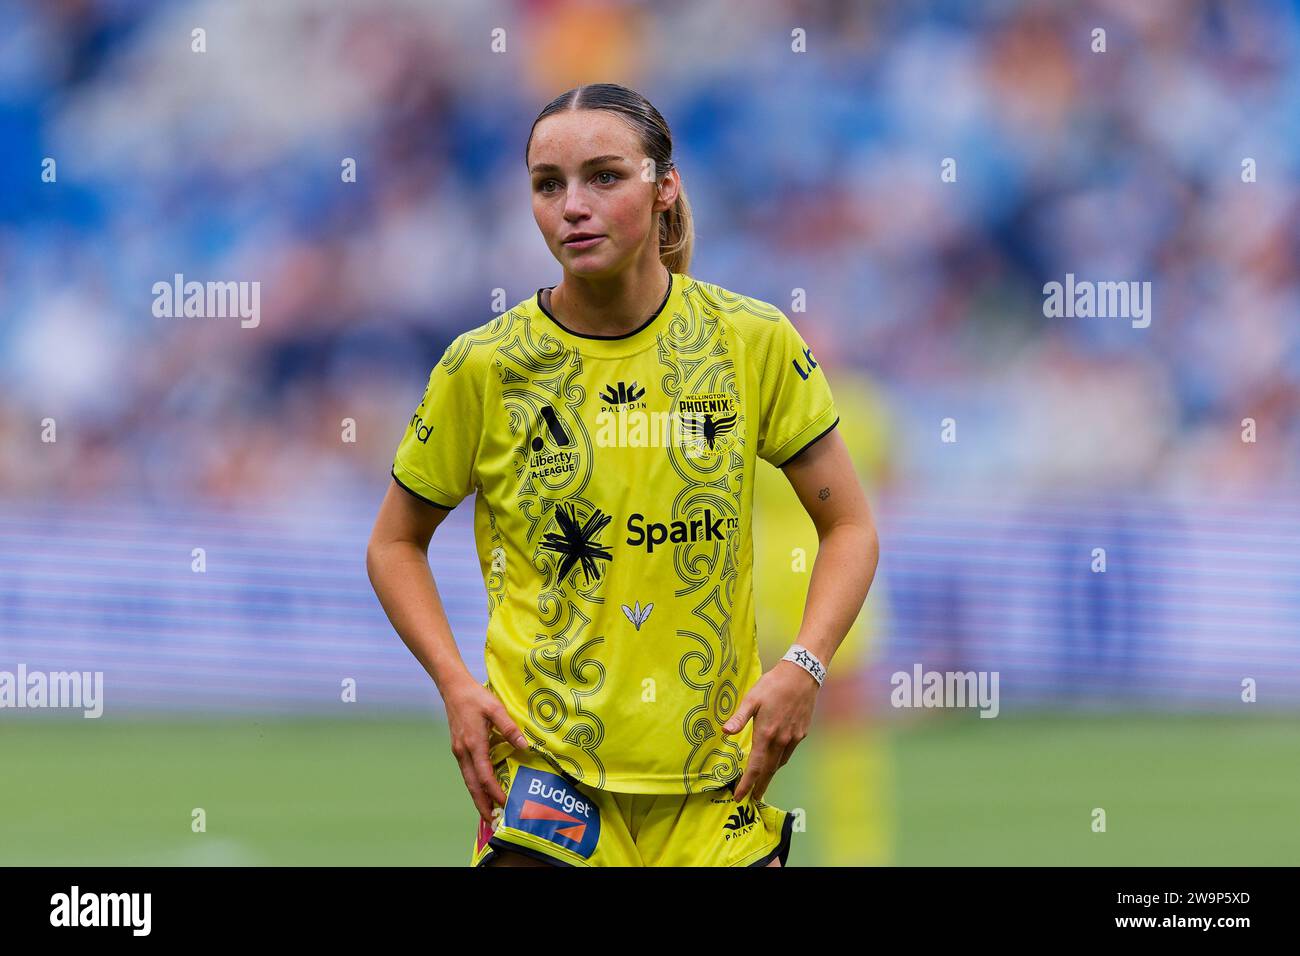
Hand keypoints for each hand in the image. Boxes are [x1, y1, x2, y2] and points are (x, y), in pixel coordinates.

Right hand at [444, 679, 528, 824]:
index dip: (494, 791)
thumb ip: (510, 728)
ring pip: (468, 780)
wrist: (453, 689)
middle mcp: (463, 752)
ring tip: (487, 812)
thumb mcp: (496, 708)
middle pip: (472, 785)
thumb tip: (525, 745)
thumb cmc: (476, 697)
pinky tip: (480, 790)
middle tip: (492, 821)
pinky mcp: (458, 749)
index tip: (504, 803)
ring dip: (477, 797)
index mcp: (473, 744)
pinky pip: (467, 772)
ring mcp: (459, 751)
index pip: (484, 775)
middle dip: (482, 804)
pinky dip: (474, 785)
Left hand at [720, 660, 819, 802]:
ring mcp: (793, 738)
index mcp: (766, 735)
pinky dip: (780, 759)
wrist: (802, 675)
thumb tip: (725, 732)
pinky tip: (776, 757)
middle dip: (760, 786)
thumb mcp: (752, 699)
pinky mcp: (801, 732)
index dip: (747, 784)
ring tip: (762, 781)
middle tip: (753, 797)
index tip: (739, 797)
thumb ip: (739, 718)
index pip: (755, 767)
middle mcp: (781, 741)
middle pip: (769, 770)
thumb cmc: (773, 685)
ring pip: (780, 762)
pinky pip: (789, 752)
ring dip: (771, 774)